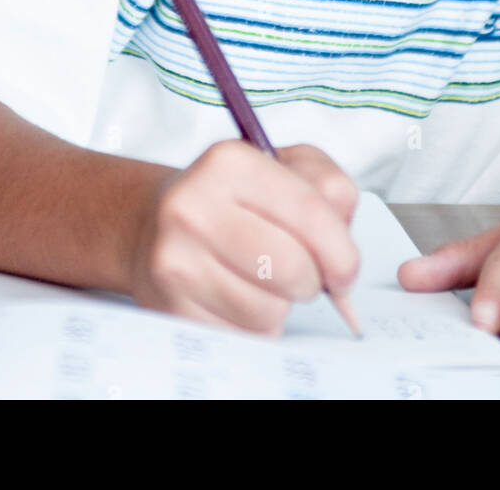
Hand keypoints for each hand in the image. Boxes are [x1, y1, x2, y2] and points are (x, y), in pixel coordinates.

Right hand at [127, 140, 359, 335]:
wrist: (154, 226)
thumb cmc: (231, 198)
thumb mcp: (282, 167)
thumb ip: (328, 188)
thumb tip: (343, 249)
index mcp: (229, 162)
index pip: (310, 212)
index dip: (341, 250)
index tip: (345, 269)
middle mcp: (194, 207)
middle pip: (292, 268)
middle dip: (312, 281)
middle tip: (303, 274)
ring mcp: (176, 260)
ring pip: (269, 312)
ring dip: (280, 306)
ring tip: (263, 281)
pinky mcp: (169, 308)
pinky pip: (242, 337)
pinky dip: (254, 327)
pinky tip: (239, 298)